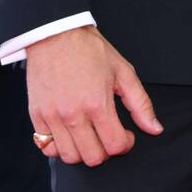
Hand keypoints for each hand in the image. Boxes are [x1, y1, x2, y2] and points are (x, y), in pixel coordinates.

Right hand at [26, 26, 162, 165]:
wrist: (56, 34)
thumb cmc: (90, 50)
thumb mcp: (124, 72)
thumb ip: (141, 104)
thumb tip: (154, 128)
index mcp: (97, 104)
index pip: (114, 146)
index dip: (125, 145)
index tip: (126, 135)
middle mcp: (73, 114)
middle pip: (92, 157)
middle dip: (106, 151)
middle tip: (108, 135)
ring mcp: (52, 117)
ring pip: (69, 157)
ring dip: (83, 151)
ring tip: (90, 135)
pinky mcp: (37, 116)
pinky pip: (46, 147)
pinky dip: (59, 147)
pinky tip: (70, 133)